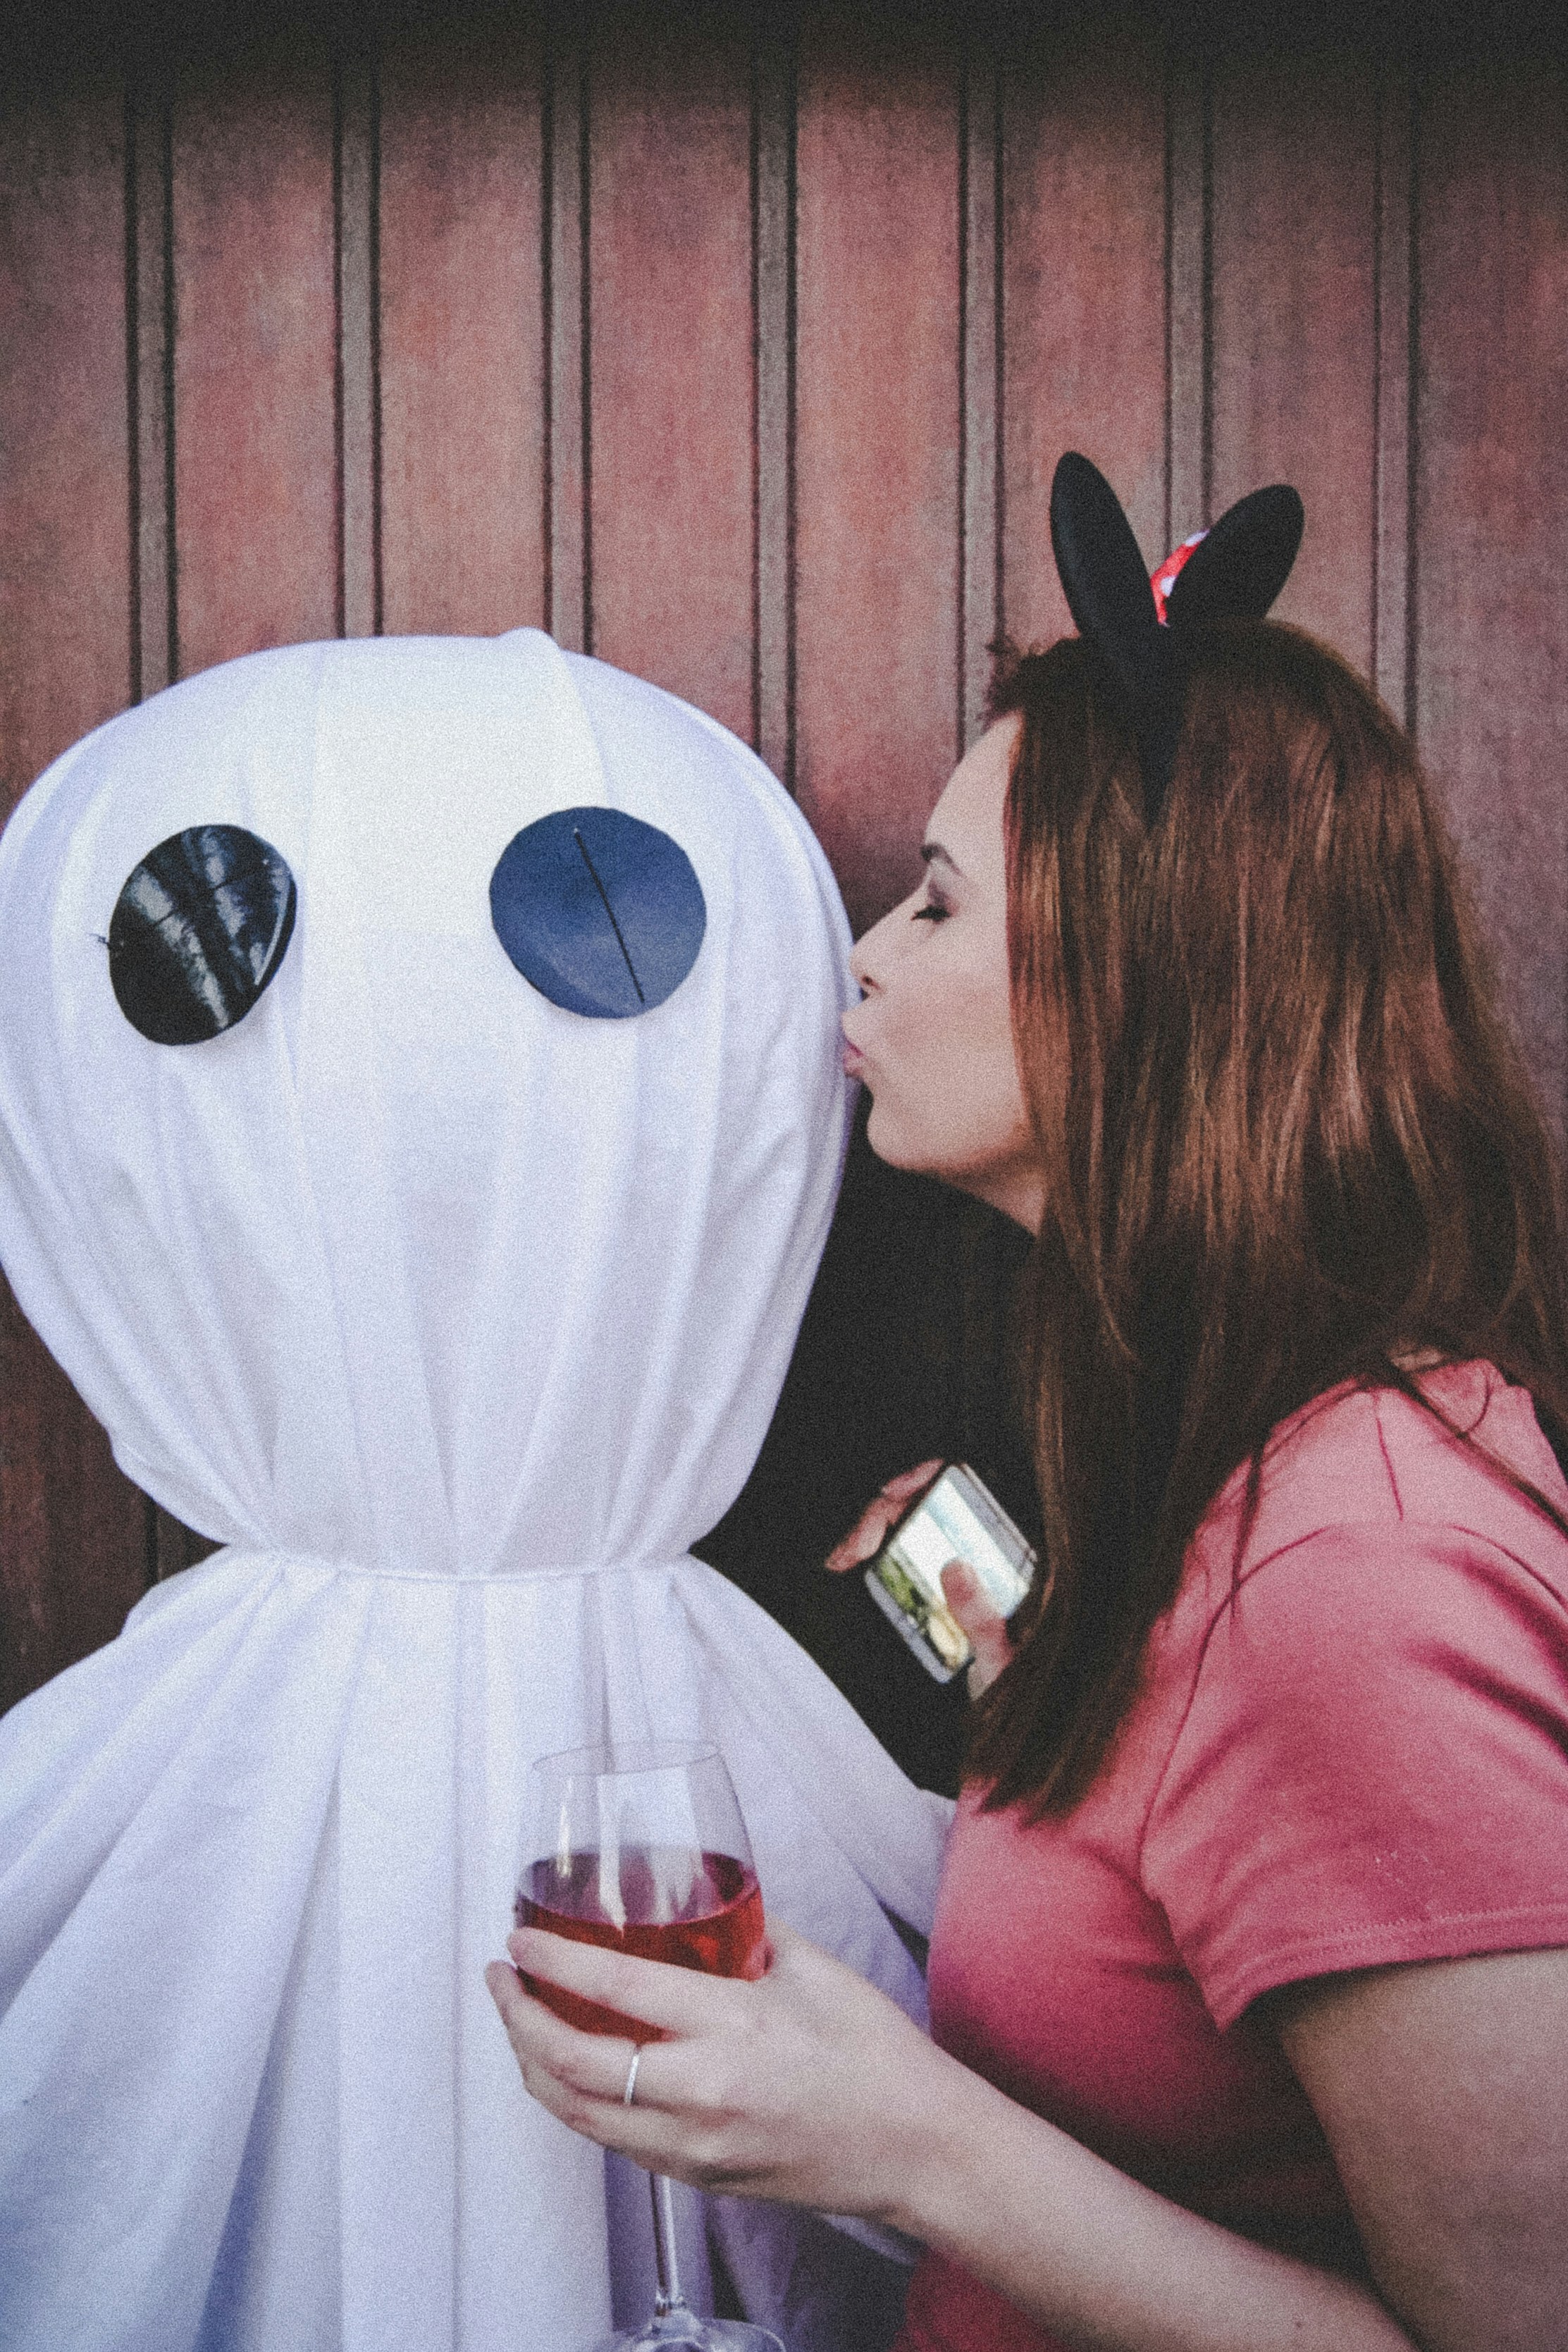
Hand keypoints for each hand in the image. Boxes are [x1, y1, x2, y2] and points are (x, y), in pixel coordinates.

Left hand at [485, 1920, 956, 2224]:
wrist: (916, 2147)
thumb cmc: (874, 2054)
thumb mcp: (813, 1968)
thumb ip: (750, 1933)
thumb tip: (705, 1906)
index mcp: (732, 2027)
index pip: (614, 1987)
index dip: (552, 1961)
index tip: (518, 1940)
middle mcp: (701, 2094)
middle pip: (570, 2063)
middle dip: (517, 2019)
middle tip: (503, 1979)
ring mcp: (694, 2146)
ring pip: (577, 2114)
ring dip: (533, 2066)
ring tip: (522, 2023)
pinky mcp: (698, 2179)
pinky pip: (614, 2141)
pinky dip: (577, 2102)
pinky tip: (573, 2069)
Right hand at [825, 1461, 1015, 1696]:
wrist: (1012, 1730)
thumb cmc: (1022, 1694)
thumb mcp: (1004, 1661)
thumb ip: (985, 1621)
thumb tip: (955, 1566)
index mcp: (1019, 1557)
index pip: (977, 1490)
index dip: (931, 1476)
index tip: (893, 1493)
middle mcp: (993, 1552)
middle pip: (933, 1502)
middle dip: (885, 1511)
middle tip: (856, 1545)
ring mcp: (967, 1565)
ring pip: (914, 1520)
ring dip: (873, 1528)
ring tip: (846, 1555)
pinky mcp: (943, 1582)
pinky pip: (906, 1546)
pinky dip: (876, 1546)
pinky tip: (855, 1557)